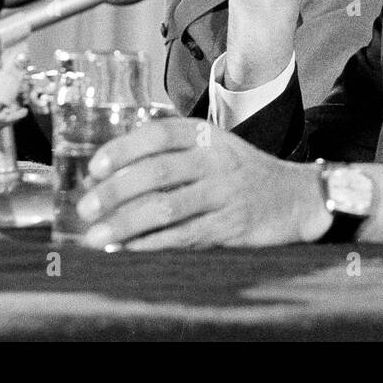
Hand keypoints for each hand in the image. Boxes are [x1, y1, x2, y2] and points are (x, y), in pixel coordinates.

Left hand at [75, 118, 330, 249]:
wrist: (296, 196)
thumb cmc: (241, 171)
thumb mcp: (212, 146)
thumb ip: (169, 151)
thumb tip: (108, 171)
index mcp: (206, 135)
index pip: (157, 135)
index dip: (122, 150)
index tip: (94, 168)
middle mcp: (215, 160)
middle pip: (156, 172)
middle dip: (115, 192)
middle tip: (85, 208)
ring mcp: (224, 193)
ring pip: (166, 208)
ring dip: (126, 223)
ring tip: (96, 236)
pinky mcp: (230, 225)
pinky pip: (183, 236)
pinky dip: (150, 244)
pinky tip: (127, 248)